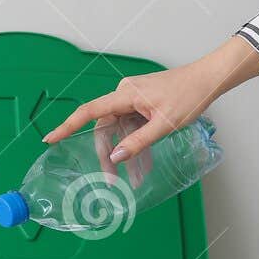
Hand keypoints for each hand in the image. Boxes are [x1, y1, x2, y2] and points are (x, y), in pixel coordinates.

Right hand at [42, 36, 258, 162]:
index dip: (66, 126)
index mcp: (124, 95)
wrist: (209, 79)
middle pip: (105, 127)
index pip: (88, 112)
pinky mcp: (143, 102)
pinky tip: (143, 163)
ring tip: (133, 178)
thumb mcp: (164, 125)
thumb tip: (116, 157)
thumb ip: (138, 142)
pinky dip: (135, 143)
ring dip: (125, 153)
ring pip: (120, 129)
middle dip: (107, 154)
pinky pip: (132, 125)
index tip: (49, 138)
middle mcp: (124, 94)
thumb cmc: (189, 96)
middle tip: (111, 179)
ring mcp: (133, 98)